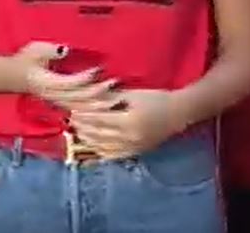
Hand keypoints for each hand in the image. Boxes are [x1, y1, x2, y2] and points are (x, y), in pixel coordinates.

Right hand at [13, 41, 115, 111]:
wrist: (13, 75)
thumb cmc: (26, 59)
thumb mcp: (36, 50)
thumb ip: (51, 51)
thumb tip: (65, 50)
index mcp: (49, 82)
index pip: (70, 83)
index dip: (85, 77)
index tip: (99, 68)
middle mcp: (55, 95)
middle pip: (80, 98)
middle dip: (99, 92)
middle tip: (115, 82)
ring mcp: (59, 101)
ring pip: (82, 108)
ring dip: (100, 104)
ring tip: (117, 98)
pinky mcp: (62, 104)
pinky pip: (80, 111)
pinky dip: (94, 112)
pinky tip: (107, 110)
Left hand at [69, 89, 184, 159]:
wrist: (178, 113)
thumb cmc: (157, 99)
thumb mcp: (134, 94)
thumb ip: (112, 97)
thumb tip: (90, 97)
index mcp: (128, 121)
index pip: (99, 120)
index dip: (85, 116)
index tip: (73, 111)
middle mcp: (129, 138)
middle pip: (99, 135)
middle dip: (83, 128)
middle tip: (71, 121)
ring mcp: (132, 148)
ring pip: (104, 147)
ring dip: (89, 140)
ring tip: (78, 133)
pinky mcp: (136, 152)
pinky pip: (114, 155)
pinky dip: (100, 151)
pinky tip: (92, 147)